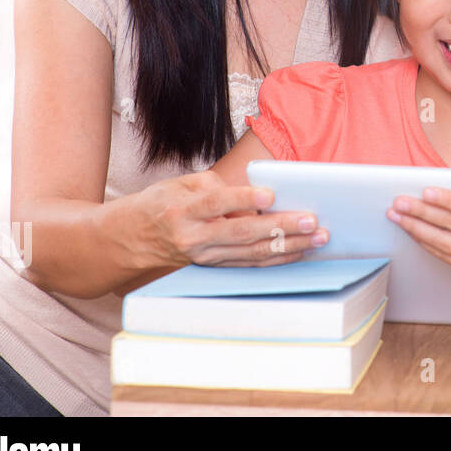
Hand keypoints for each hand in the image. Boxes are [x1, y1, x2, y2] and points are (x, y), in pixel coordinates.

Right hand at [133, 169, 328, 267]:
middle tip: (312, 220)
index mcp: (183, 210)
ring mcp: (205, 256)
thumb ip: (217, 188)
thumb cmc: (161, 203)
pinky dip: (277, 258)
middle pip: (242, 232)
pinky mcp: (214, 266)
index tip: (270, 195)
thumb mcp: (181, 184)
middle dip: (282, 226)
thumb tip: (255, 199)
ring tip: (318, 237)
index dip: (243, 199)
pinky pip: (250, 264)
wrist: (132, 239)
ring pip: (252, 253)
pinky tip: (300, 250)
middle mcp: (194, 237)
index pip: (216, 203)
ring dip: (290, 245)